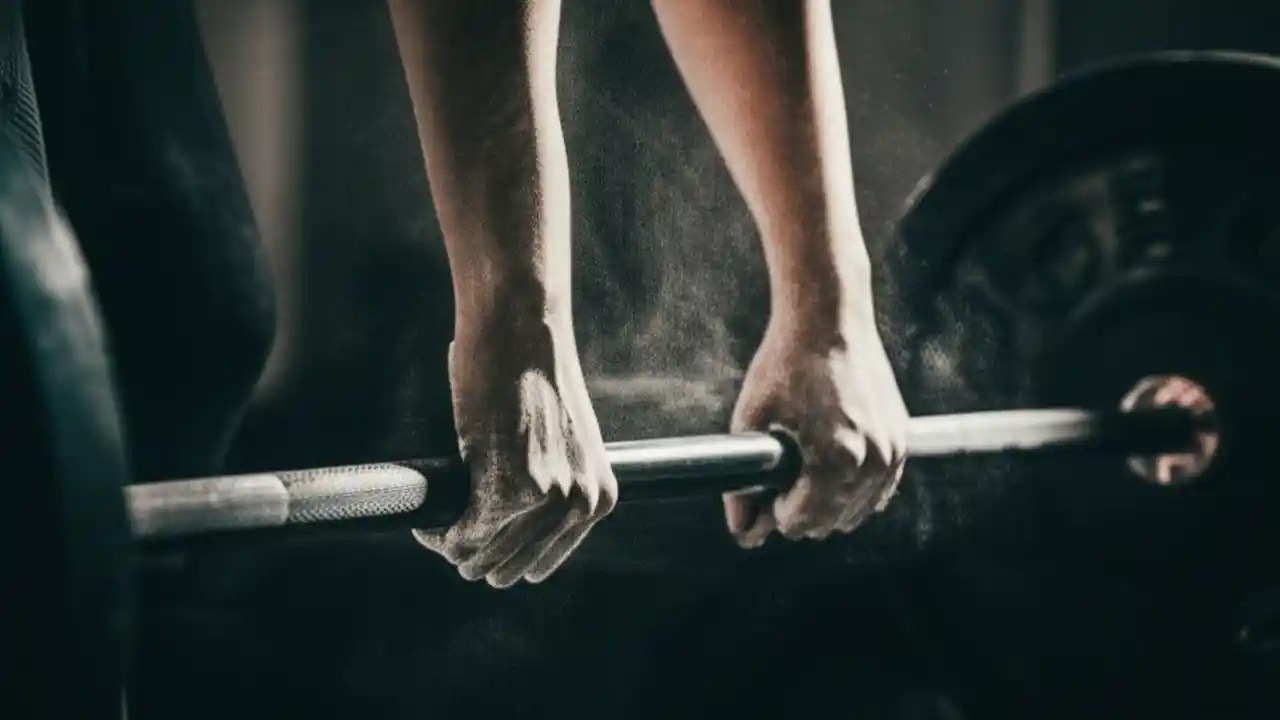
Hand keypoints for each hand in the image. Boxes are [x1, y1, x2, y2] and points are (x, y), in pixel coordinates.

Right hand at [414, 313, 616, 587]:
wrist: (521, 325)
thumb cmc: (532, 370)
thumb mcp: (561, 439)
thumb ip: (552, 480)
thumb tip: (510, 521)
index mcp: (599, 498)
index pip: (541, 562)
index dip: (502, 554)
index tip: (474, 537)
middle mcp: (580, 504)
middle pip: (510, 568)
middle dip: (474, 554)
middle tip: (447, 531)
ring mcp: (546, 500)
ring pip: (482, 558)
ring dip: (452, 546)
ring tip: (434, 525)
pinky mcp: (506, 489)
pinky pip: (460, 535)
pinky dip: (437, 533)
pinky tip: (425, 521)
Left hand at [726, 313, 908, 547]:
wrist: (830, 318)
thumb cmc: (785, 364)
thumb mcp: (751, 421)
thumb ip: (742, 485)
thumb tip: (743, 533)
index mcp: (835, 458)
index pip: (800, 523)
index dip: (773, 512)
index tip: (763, 490)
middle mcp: (872, 461)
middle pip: (829, 524)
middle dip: (799, 511)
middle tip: (778, 480)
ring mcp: (892, 452)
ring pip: (855, 514)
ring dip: (827, 504)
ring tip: (802, 471)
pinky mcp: (901, 441)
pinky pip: (878, 492)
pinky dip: (853, 491)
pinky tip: (829, 472)